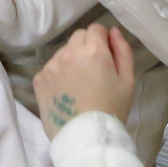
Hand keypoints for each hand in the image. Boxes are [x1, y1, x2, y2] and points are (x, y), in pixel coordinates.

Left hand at [32, 24, 135, 139]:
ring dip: (71, 58)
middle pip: (78, 36)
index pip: (96, 28)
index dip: (103, 40)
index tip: (106, 56)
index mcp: (93, 50)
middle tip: (93, 70)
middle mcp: (69, 52)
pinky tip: (65, 91)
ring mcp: (51, 65)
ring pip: (63, 51)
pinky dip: (58, 73)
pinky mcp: (39, 79)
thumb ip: (123, 50)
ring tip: (78, 82)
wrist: (85, 138)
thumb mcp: (128, 80)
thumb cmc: (111, 108)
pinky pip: (50, 67)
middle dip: (87, 46)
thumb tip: (113, 31)